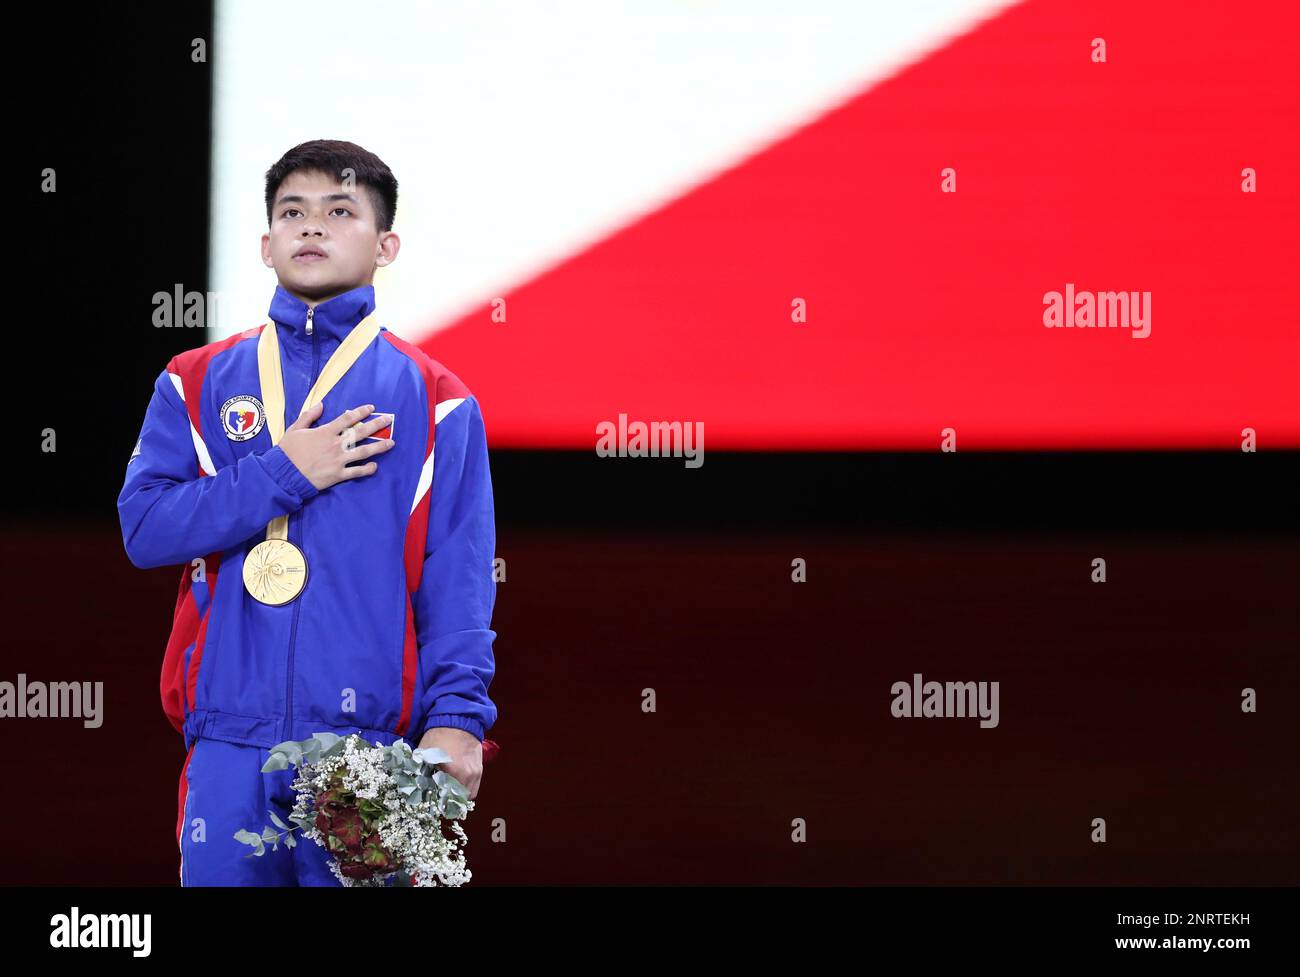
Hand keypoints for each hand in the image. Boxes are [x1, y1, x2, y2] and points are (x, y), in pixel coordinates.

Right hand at [278, 403, 394, 490]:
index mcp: (325, 432)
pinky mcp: (338, 475)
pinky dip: (367, 470)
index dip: (361, 412)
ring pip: (364, 452)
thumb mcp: (295, 429)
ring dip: (379, 447)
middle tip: (389, 420)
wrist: (283, 474)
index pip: (348, 418)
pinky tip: (375, 466)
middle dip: (376, 425)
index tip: (371, 408)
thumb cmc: (287, 451)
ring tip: (391, 443)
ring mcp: (338, 460)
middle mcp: (335, 445)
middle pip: (361, 432)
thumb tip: (321, 404)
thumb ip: (309, 416)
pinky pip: (356, 472)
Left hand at [417, 726, 482, 799]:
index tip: (430, 801)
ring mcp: (475, 773)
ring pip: (468, 795)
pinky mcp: (480, 769)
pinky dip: (466, 789)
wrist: (458, 721)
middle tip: (438, 797)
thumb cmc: (439, 736)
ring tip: (448, 791)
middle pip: (457, 800)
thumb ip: (421, 772)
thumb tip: (416, 787)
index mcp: (452, 772)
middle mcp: (467, 775)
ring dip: (458, 796)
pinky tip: (456, 783)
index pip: (445, 798)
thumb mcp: (425, 753)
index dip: (437, 802)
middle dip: (448, 800)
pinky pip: (474, 787)